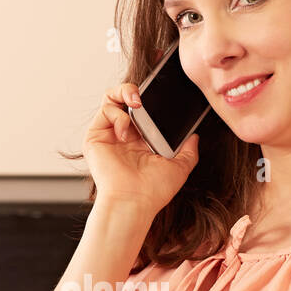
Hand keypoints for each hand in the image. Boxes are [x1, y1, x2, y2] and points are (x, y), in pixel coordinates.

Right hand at [84, 82, 200, 218]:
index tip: (161, 96)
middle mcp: (123, 136)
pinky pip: (105, 110)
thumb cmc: (153, 191)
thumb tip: (195, 137)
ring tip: (137, 104)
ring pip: (111, 98)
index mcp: (140, 140)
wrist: (134, 202)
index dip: (149, 99)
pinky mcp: (95, 138)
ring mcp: (108, 135)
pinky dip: (118, 115)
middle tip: (144, 96)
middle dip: (133, 89)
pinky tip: (126, 131)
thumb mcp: (179, 168)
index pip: (142, 109)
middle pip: (123, 98)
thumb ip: (189, 151)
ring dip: (125, 94)